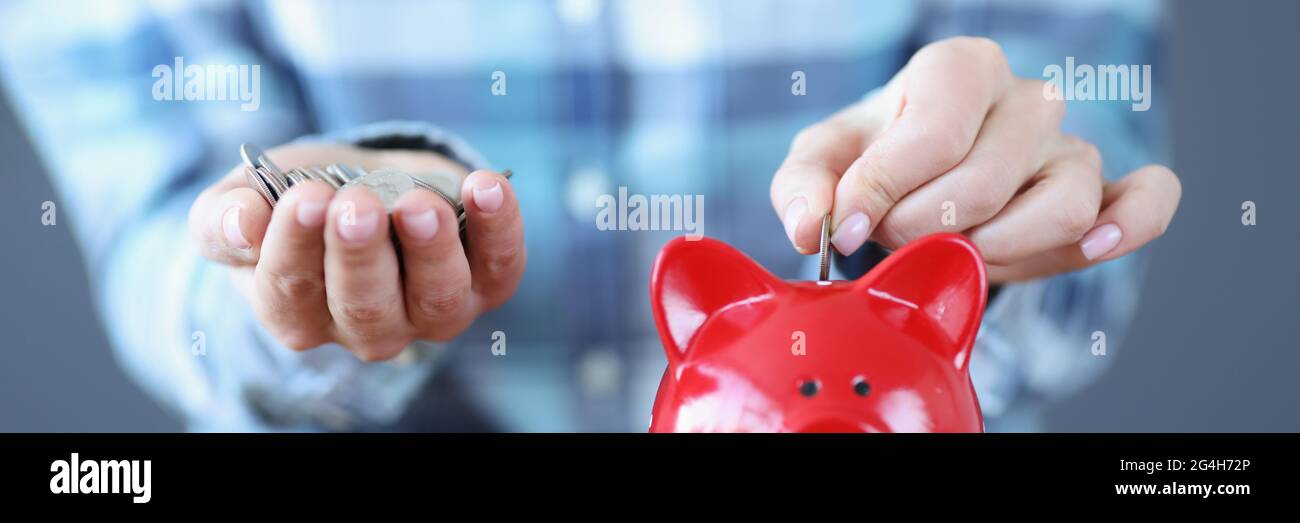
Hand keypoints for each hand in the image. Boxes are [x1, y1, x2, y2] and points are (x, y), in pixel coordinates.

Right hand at [188, 143, 525, 359]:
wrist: (367, 180)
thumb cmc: (301, 198)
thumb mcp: (250, 199)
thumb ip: (226, 219)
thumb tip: (242, 225)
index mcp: (297, 312)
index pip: (291, 294)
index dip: (296, 247)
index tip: (305, 198)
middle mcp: (367, 327)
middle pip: (365, 309)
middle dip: (361, 255)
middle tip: (355, 204)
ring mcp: (430, 309)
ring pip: (437, 299)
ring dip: (430, 251)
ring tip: (416, 204)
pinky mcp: (485, 282)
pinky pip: (500, 267)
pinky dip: (499, 228)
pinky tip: (484, 187)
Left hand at [770, 37, 1179, 282]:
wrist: (916, 182)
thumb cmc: (873, 161)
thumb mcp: (822, 162)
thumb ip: (804, 186)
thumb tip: (815, 225)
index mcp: (958, 70)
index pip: (935, 134)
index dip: (885, 192)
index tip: (848, 227)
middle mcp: (1025, 99)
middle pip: (987, 182)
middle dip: (925, 228)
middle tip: (896, 234)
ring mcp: (1070, 146)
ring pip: (1065, 206)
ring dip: (998, 249)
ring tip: (957, 249)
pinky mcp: (1103, 194)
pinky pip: (1148, 200)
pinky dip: (1131, 223)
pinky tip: (1095, 243)